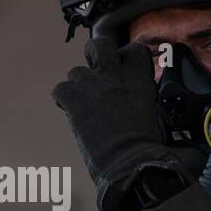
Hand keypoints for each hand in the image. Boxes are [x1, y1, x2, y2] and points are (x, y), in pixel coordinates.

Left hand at [52, 36, 189, 210]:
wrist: (131, 165)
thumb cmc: (144, 148)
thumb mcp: (150, 113)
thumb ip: (137, 97)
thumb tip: (127, 99)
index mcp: (139, 81)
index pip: (133, 51)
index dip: (124, 57)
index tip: (121, 67)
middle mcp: (116, 77)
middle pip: (100, 45)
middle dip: (95, 53)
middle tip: (95, 66)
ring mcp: (93, 87)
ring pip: (76, 71)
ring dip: (78, 85)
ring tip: (83, 103)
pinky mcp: (75, 102)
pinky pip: (60, 90)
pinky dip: (63, 100)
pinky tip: (70, 110)